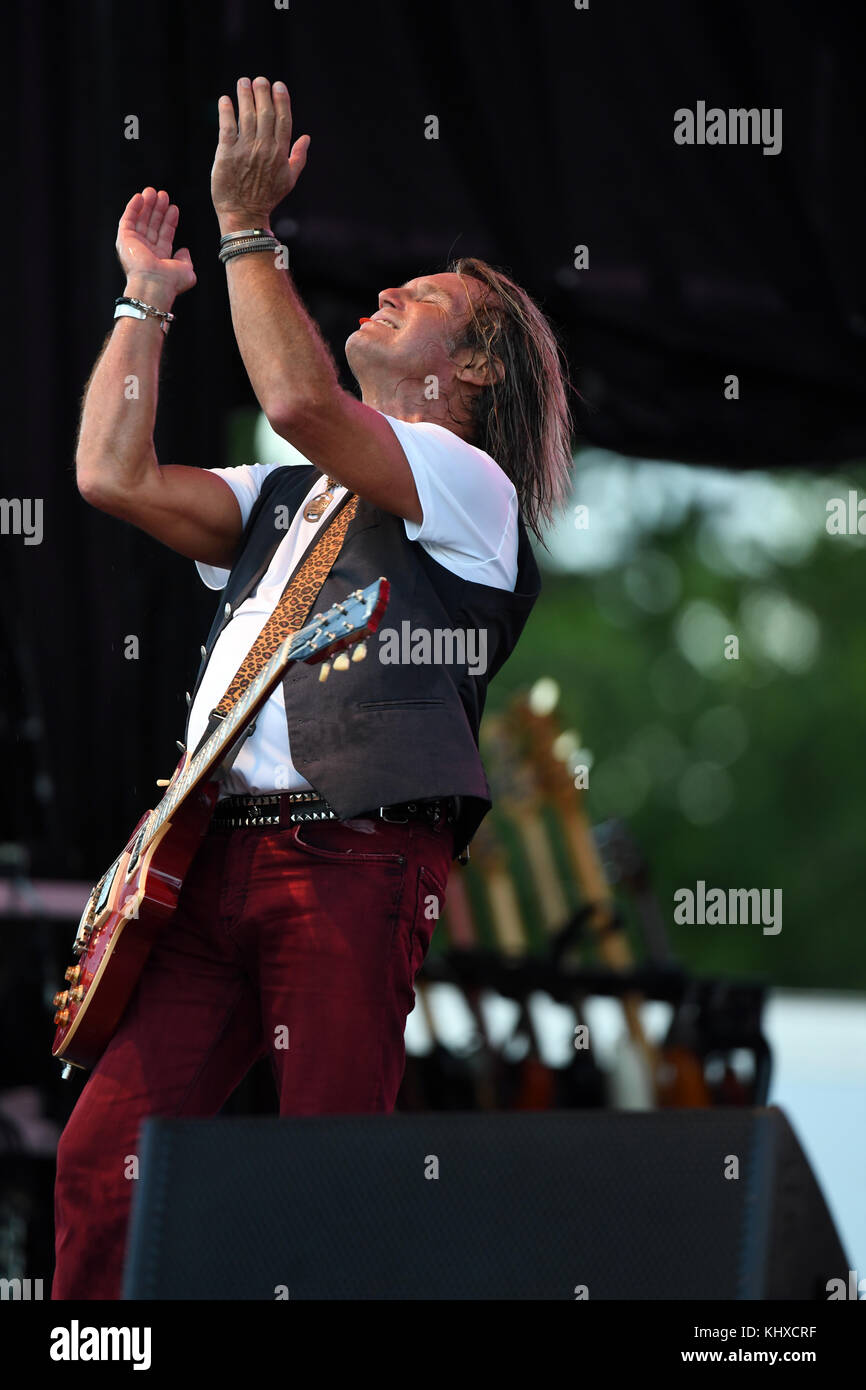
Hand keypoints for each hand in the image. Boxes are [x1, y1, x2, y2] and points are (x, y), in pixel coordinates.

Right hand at [116, 189, 195, 306]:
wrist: (154, 284)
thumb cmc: (170, 281)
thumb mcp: (186, 270)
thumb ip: (186, 259)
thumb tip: (184, 250)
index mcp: (159, 258)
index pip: (164, 234)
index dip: (169, 221)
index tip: (174, 208)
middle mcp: (146, 250)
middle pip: (152, 224)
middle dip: (158, 209)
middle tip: (163, 195)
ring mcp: (134, 245)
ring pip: (140, 220)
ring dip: (147, 205)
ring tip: (153, 191)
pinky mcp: (124, 239)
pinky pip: (127, 219)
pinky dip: (133, 207)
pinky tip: (139, 197)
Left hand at [211, 76, 309, 227]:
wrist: (244, 215)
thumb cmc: (267, 198)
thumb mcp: (289, 180)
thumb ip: (298, 157)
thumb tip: (307, 138)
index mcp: (280, 153)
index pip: (283, 120)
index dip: (281, 100)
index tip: (278, 85)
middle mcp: (264, 149)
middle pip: (265, 113)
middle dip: (263, 92)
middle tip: (259, 80)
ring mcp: (245, 150)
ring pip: (247, 116)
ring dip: (245, 96)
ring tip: (243, 82)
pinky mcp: (226, 154)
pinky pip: (227, 127)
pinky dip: (226, 111)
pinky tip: (225, 100)